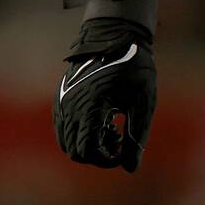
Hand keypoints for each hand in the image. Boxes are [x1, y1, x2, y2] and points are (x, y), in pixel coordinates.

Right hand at [53, 16, 156, 171]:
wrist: (116, 37)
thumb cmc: (134, 67)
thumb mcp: (143, 101)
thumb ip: (137, 135)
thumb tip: (131, 168)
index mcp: (90, 106)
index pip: (87, 151)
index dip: (106, 159)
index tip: (124, 149)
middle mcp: (70, 106)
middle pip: (75, 151)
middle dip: (98, 153)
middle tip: (119, 137)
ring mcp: (62, 102)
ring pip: (66, 142)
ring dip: (88, 144)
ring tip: (111, 128)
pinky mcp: (61, 99)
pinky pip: (63, 129)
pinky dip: (80, 133)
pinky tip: (101, 120)